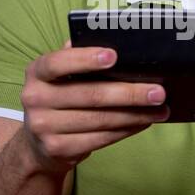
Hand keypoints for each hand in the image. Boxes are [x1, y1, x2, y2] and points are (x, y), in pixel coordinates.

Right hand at [19, 39, 169, 172]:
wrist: (37, 144)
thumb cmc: (58, 100)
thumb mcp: (60, 77)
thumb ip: (77, 58)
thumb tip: (114, 45)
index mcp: (37, 73)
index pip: (58, 63)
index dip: (86, 59)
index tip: (114, 56)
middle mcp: (35, 99)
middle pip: (90, 95)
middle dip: (129, 93)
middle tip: (157, 91)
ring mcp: (44, 126)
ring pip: (100, 119)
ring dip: (135, 115)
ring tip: (159, 109)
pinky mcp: (58, 148)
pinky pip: (100, 139)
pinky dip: (125, 130)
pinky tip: (142, 123)